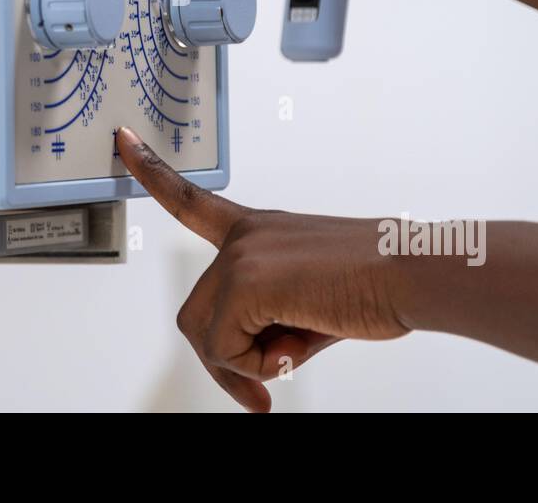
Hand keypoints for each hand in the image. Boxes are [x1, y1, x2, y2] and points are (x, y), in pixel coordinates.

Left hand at [117, 127, 408, 412]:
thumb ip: (273, 320)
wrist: (413, 274)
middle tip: (260, 395)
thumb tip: (255, 368)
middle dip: (228, 361)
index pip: (192, 199)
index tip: (124, 141)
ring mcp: (242, 254)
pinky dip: (261, 367)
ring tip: (301, 348)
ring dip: (251, 363)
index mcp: (260, 229)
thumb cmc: (378, 285)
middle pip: (198, 315)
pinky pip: (227, 349)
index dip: (153, 173)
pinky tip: (302, 343)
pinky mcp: (247, 279)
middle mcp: (245, 235)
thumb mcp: (312, 301)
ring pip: (209, 336)